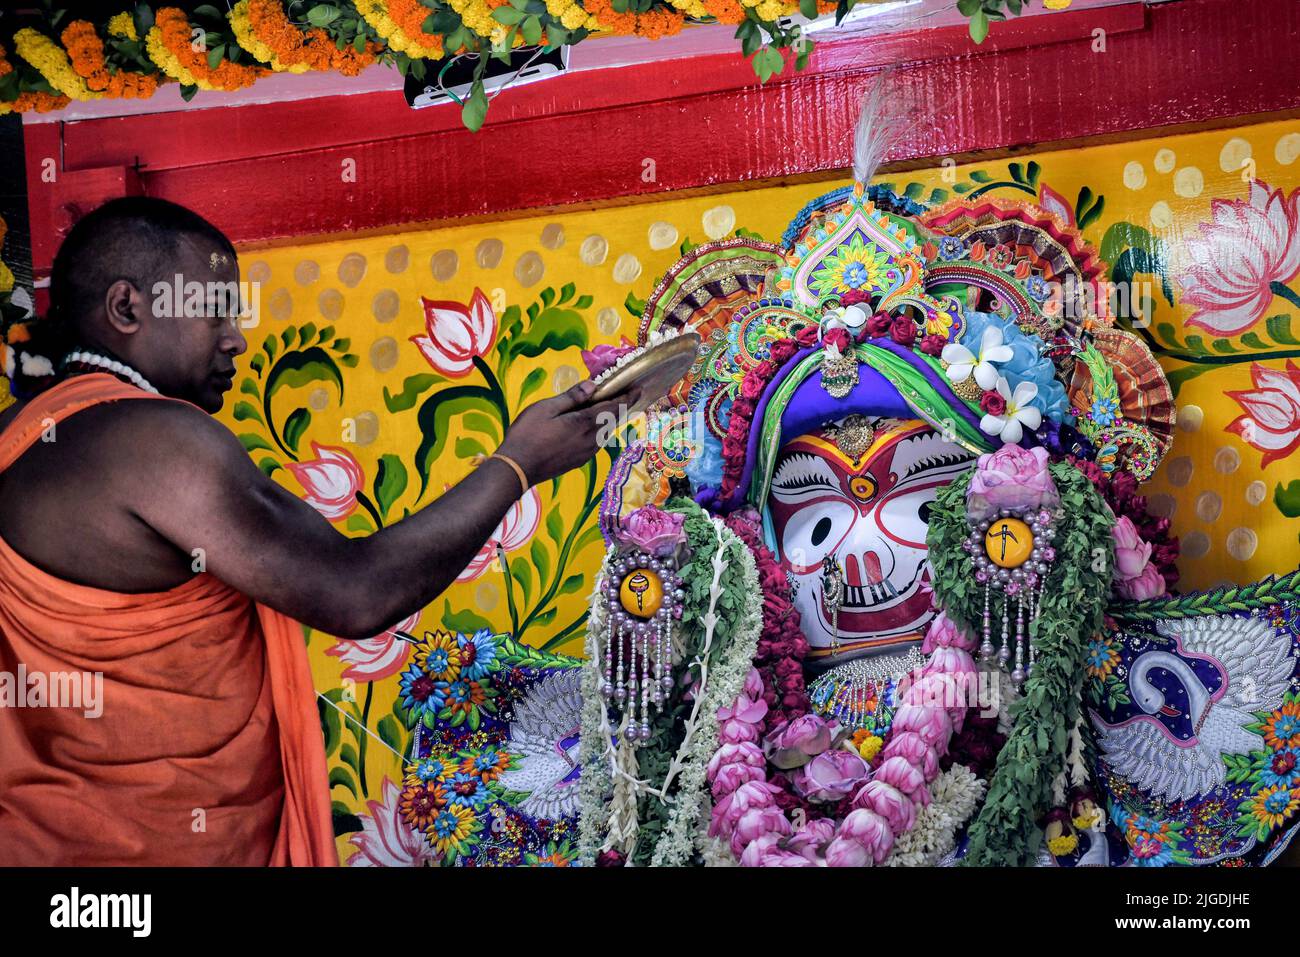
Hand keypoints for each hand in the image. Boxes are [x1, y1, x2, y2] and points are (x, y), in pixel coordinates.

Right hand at [497, 379, 640, 485]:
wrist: (517, 470)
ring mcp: (585, 453)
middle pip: (612, 421)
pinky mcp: (578, 461)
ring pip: (604, 433)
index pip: (613, 408)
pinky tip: (589, 427)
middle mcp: (590, 440)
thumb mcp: (546, 408)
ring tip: (607, 408)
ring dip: (608, 420)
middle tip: (627, 395)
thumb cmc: (527, 435)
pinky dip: (598, 431)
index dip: (627, 398)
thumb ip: (571, 397)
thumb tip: (592, 386)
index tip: (638, 389)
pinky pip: (595, 442)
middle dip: (621, 407)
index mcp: (584, 423)